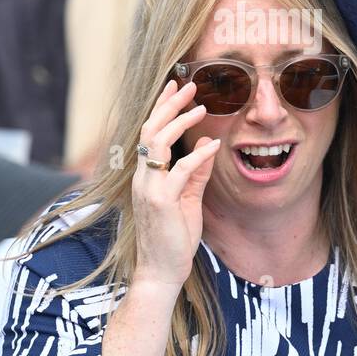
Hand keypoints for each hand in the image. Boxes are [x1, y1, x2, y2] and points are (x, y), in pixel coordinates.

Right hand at [131, 79, 219, 292]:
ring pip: (157, 143)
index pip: (149, 133)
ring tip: (201, 107)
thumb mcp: (188, 199)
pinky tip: (213, 146)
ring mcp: (149, 189)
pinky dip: (197, 155)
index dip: (161, 107)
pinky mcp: (161, 202)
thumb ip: (196, 172)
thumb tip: (207, 143)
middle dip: (169, 104)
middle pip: (150, 130)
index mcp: (146, 177)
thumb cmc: (174, 238)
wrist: (161, 272)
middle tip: (188, 84)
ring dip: (180, 122)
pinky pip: (180, 171)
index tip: (175, 86)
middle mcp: (142, 179)